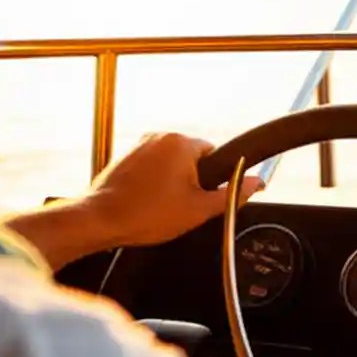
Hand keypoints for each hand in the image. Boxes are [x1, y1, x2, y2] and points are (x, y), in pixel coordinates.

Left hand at [87, 132, 263, 246]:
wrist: (100, 220)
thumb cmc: (146, 215)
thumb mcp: (199, 210)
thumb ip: (232, 195)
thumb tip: (256, 183)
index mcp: (182, 143)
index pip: (215, 153)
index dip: (214, 179)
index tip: (204, 197)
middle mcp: (161, 136)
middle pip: (193, 158)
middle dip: (192, 181)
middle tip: (182, 207)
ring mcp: (140, 144)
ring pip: (171, 163)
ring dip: (172, 182)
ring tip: (161, 207)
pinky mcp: (126, 156)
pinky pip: (152, 166)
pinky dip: (154, 183)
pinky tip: (147, 203)